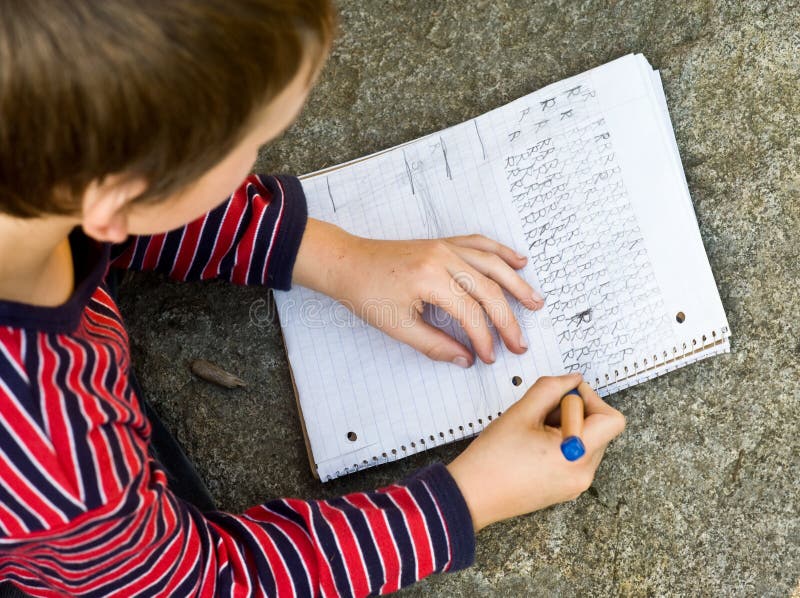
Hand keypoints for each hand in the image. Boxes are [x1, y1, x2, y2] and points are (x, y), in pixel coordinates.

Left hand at [292, 219, 543, 366]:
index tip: (489, 357)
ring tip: (536, 302)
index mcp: (430, 278)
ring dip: (516, 283)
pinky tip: (518, 261)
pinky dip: (500, 252)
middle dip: (507, 319)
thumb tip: (465, 359)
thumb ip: (435, 345)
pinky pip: (479, 243)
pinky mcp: (442, 243)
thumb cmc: (365, 293)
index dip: (484, 338)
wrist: (346, 263)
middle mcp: (443, 257)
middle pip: (488, 288)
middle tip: (521, 342)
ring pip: (491, 263)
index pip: (471, 312)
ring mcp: (444, 246)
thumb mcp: (397, 326)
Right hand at [446, 374, 625, 531]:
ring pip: (587, 442)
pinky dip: (561, 443)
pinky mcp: (564, 489)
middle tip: (540, 413)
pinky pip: (575, 456)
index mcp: (578, 455)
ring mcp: (575, 485)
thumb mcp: (522, 413)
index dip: (591, 400)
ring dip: (567, 427)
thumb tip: (572, 380)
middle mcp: (583, 474)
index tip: (564, 396)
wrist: (471, 496)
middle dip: (574, 412)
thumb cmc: (493, 458)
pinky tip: (533, 445)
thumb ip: (551, 389)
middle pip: (599, 429)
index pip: (612, 420)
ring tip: (533, 431)